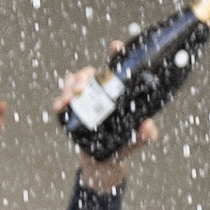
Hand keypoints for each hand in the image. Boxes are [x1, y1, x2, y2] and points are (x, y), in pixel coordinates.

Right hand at [57, 44, 159, 193]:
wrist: (105, 164)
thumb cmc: (123, 146)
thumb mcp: (137, 140)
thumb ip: (145, 134)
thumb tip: (148, 126)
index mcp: (118, 92)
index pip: (116, 68)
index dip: (116, 53)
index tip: (115, 46)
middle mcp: (100, 93)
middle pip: (91, 73)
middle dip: (85, 75)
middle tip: (84, 86)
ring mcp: (85, 101)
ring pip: (75, 82)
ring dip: (71, 86)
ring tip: (71, 97)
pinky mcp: (73, 112)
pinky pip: (63, 100)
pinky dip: (60, 101)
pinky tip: (61, 106)